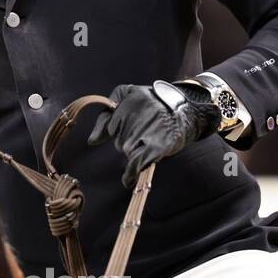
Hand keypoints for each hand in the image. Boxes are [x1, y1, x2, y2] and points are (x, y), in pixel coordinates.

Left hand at [87, 82, 221, 188]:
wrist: (184, 111)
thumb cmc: (150, 103)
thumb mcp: (127, 95)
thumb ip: (106, 115)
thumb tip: (92, 140)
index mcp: (131, 100)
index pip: (111, 126)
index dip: (118, 128)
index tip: (130, 124)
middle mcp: (139, 116)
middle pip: (119, 140)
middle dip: (127, 139)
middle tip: (145, 131)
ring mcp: (147, 132)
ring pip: (127, 150)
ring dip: (134, 150)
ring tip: (150, 139)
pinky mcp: (157, 147)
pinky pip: (137, 164)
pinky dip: (131, 173)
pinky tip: (127, 181)